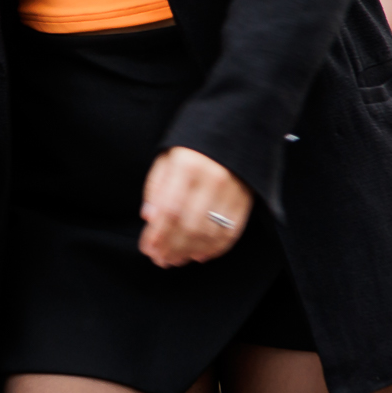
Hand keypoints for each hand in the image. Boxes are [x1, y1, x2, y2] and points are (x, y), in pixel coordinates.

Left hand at [139, 147, 250, 267]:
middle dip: (171, 247)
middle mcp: (212, 179)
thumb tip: (149, 217)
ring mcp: (231, 191)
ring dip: (188, 251)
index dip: (157, 233)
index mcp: (187, 165)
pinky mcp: (245, 201)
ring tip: (173, 260)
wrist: (233, 133)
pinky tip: (198, 254)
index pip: (170, 209)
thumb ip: (156, 187)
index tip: (147, 248)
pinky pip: (229, 233)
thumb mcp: (167, 159)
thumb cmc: (192, 149)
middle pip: (189, 225)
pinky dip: (212, 249)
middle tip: (159, 259)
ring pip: (208, 233)